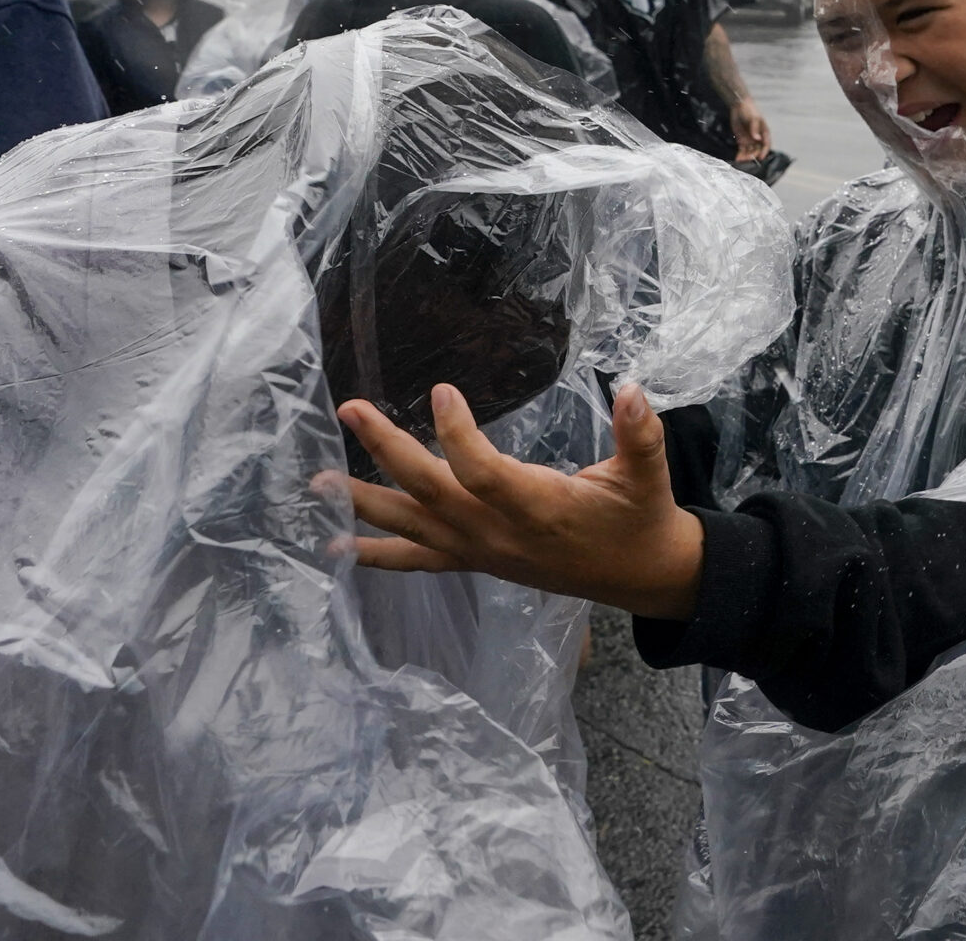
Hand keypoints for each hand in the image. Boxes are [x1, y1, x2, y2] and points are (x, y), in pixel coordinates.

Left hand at [330, 382, 702, 619]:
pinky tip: (334, 548)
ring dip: (363, 504)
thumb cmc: (639, 517)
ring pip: (412, 528)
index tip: (439, 391)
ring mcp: (481, 551)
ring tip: (316, 482)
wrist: (637, 575)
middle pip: (432, 494)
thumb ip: (641, 435)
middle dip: (387, 452)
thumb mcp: (649, 474)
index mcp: (539, 508)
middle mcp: (499, 534)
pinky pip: (416, 560)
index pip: (484, 474)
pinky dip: (374, 555)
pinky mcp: (474, 559)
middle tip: (351, 410)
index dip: (458, 436)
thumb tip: (634, 391)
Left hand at [730, 97, 771, 162]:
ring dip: (746, 157)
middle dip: (753, 155)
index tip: (760, 157)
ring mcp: (750, 140)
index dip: (764, 152)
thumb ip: (755, 129)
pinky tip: (737, 159)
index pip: (766, 144)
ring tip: (740, 160)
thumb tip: (757, 138)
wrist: (739, 106)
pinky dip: (740, 155)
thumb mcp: (754, 118)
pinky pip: (742, 150)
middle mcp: (758, 138)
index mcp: (764, 133)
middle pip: (757, 150)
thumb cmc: (750, 110)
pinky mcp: (742, 141)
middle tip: (747, 158)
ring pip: (749, 152)